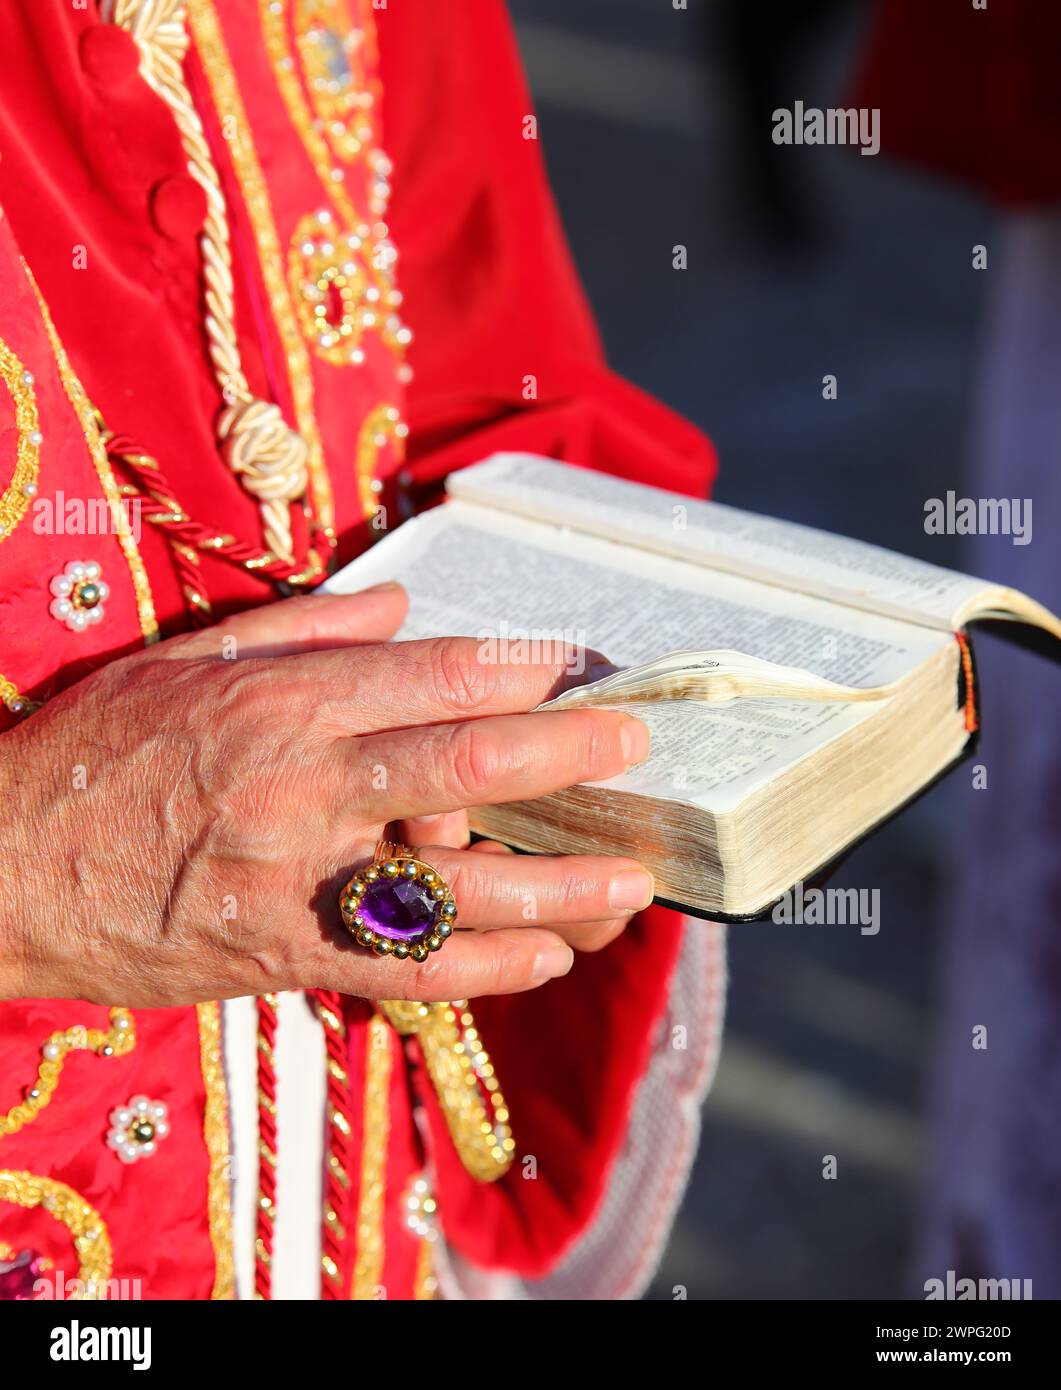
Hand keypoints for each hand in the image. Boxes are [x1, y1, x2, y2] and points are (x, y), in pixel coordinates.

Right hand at [0, 584, 652, 1006]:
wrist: (2, 874)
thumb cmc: (91, 756)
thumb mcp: (179, 662)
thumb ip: (297, 629)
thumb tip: (402, 605)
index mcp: (280, 701)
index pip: (429, 673)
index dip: (516, 668)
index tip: (569, 668)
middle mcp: (302, 784)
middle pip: (467, 762)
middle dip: (567, 753)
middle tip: (634, 742)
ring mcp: (299, 880)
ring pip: (458, 883)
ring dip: (559, 884)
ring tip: (634, 882)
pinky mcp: (287, 957)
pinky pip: (409, 972)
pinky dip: (489, 969)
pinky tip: (549, 959)